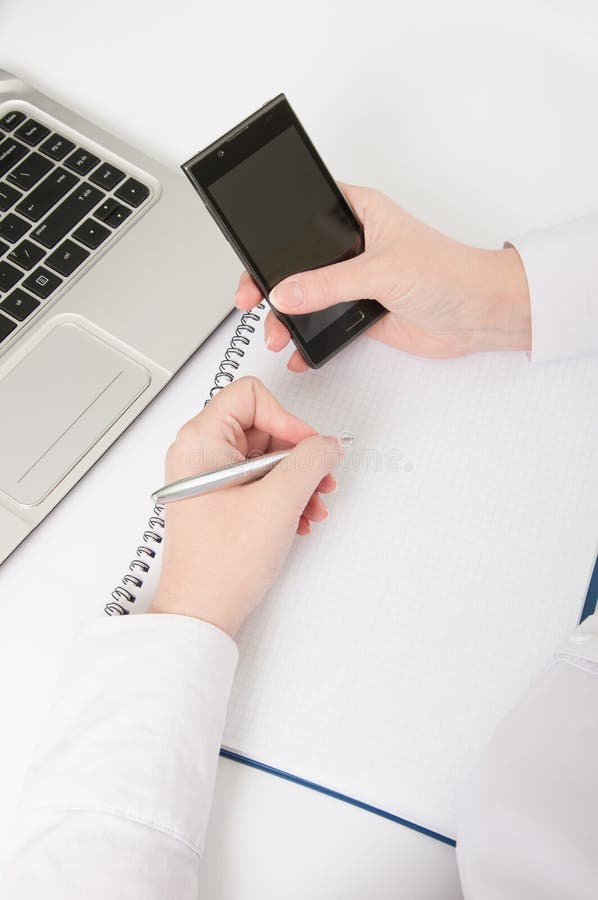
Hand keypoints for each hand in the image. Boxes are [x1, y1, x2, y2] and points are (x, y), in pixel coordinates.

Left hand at [150, 377, 341, 636]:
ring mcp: (208, 479)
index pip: (250, 396)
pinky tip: (300, 520)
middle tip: (322, 480)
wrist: (201, 613)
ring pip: (266, 458)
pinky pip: (260, 482)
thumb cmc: (221, 564)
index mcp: (200, 441)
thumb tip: (328, 443)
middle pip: (263, 428)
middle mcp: (199, 454)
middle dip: (298, 456)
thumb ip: (311, 461)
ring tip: (313, 508)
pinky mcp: (219, 501)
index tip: (306, 448)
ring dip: (297, 480)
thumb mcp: (279, 501)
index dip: (287, 418)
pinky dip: (284, 497)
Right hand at [234, 184, 530, 371]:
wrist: (479, 315)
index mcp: (357, 213)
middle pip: (297, 260)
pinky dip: (310, 340)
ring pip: (308, 295)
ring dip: (288, 316)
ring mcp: (355, 280)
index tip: (252, 260)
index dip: (271, 235)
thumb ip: (328, 282)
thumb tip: (286, 292)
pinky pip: (325, 325)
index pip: (300, 215)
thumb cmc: (449, 272)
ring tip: (278, 334)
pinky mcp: (361, 313)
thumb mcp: (381, 270)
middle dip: (272, 284)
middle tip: (253, 302)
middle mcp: (352, 245)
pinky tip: (299, 351)